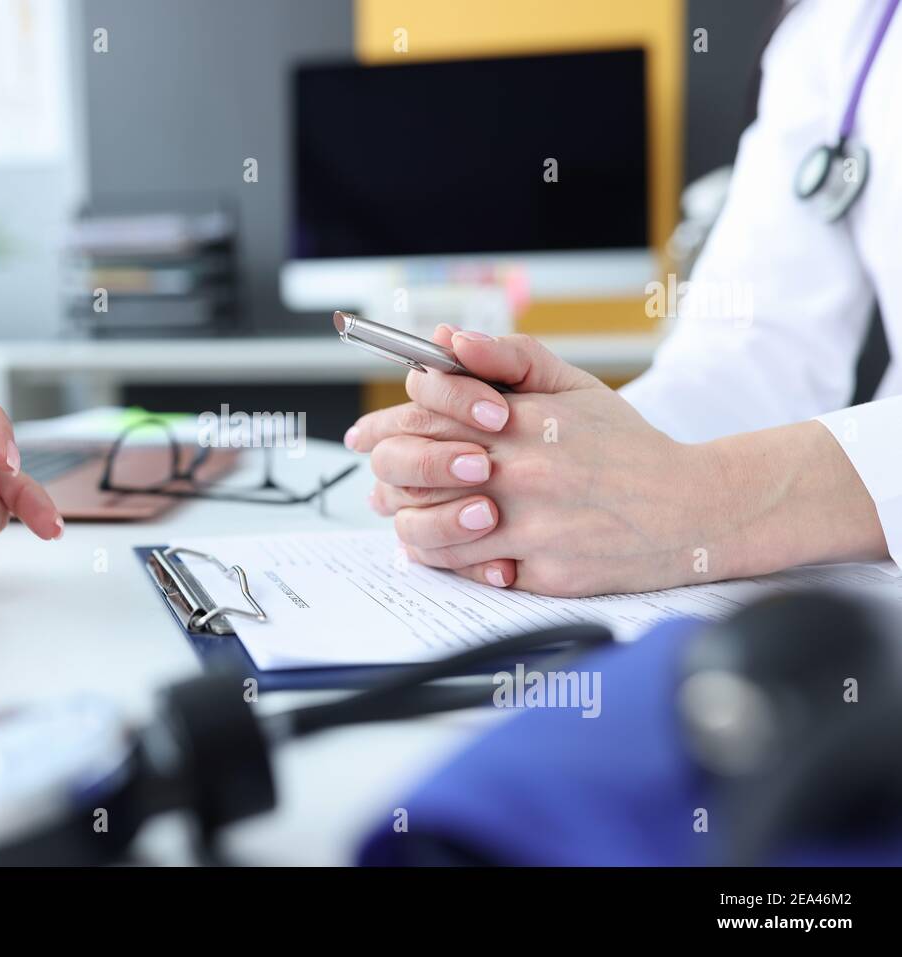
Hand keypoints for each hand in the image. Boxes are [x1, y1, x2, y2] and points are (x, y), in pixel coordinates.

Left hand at [347, 327, 840, 595]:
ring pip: (424, 528)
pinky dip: (446, 557)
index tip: (374, 429)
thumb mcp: (573, 385)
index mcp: (521, 418)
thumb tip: (449, 340)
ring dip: (408, 518)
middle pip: (408, 469)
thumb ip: (507, 357)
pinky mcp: (537, 571)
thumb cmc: (625, 446)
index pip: (425, 405)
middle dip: (387, 468)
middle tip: (387, 473)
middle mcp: (519, 470)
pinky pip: (464, 570)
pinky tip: (453, 542)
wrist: (691, 509)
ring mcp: (526, 525)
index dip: (390, 415)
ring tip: (414, 511)